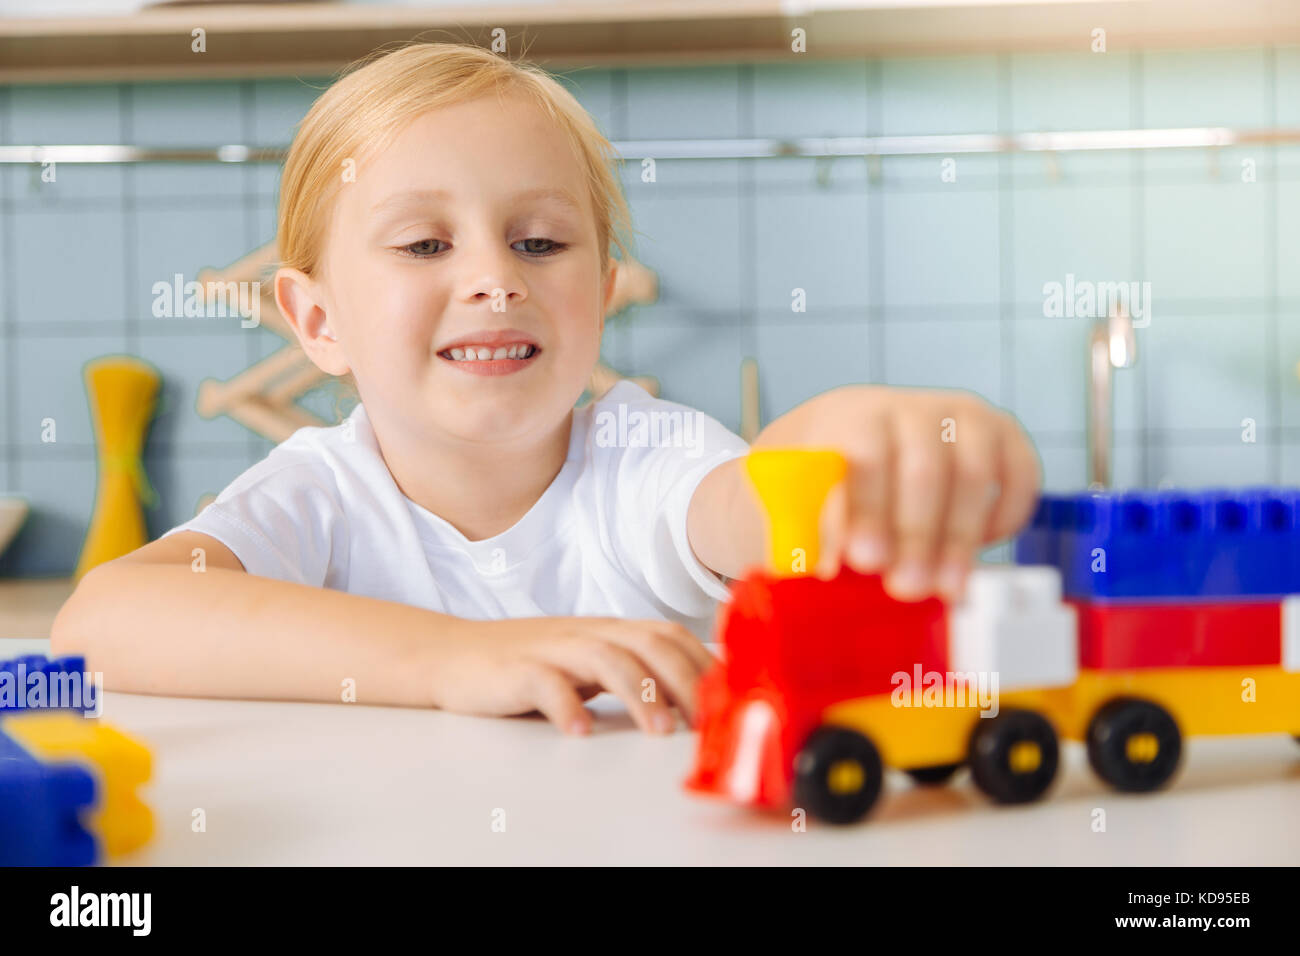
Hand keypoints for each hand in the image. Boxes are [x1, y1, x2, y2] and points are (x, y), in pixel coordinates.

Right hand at [427, 615, 715, 735]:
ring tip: (659, 732)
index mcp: (610, 630)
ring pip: (607, 658)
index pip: (669, 635)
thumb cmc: (528, 664)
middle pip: (650, 643)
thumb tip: (693, 700)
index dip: (704, 663)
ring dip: (640, 694)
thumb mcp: (588, 663)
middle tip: (709, 721)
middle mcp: (588, 633)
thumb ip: (633, 672)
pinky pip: (546, 683)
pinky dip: (567, 706)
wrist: (452, 656)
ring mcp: (553, 649)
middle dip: (687, 680)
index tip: (729, 698)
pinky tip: (581, 732)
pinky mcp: (517, 670)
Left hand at [752, 385, 1041, 601]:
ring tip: (946, 587)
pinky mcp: (1000, 433)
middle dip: (917, 535)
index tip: (862, 561)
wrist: (849, 441)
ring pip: (973, 473)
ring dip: (961, 537)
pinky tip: (979, 548)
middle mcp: (908, 409)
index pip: (863, 455)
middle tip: (907, 587)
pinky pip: (1018, 473)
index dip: (868, 510)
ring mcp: (959, 417)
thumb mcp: (800, 504)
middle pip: (924, 467)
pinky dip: (1006, 515)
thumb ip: (811, 533)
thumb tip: (827, 571)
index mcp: (850, 418)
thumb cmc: (822, 483)